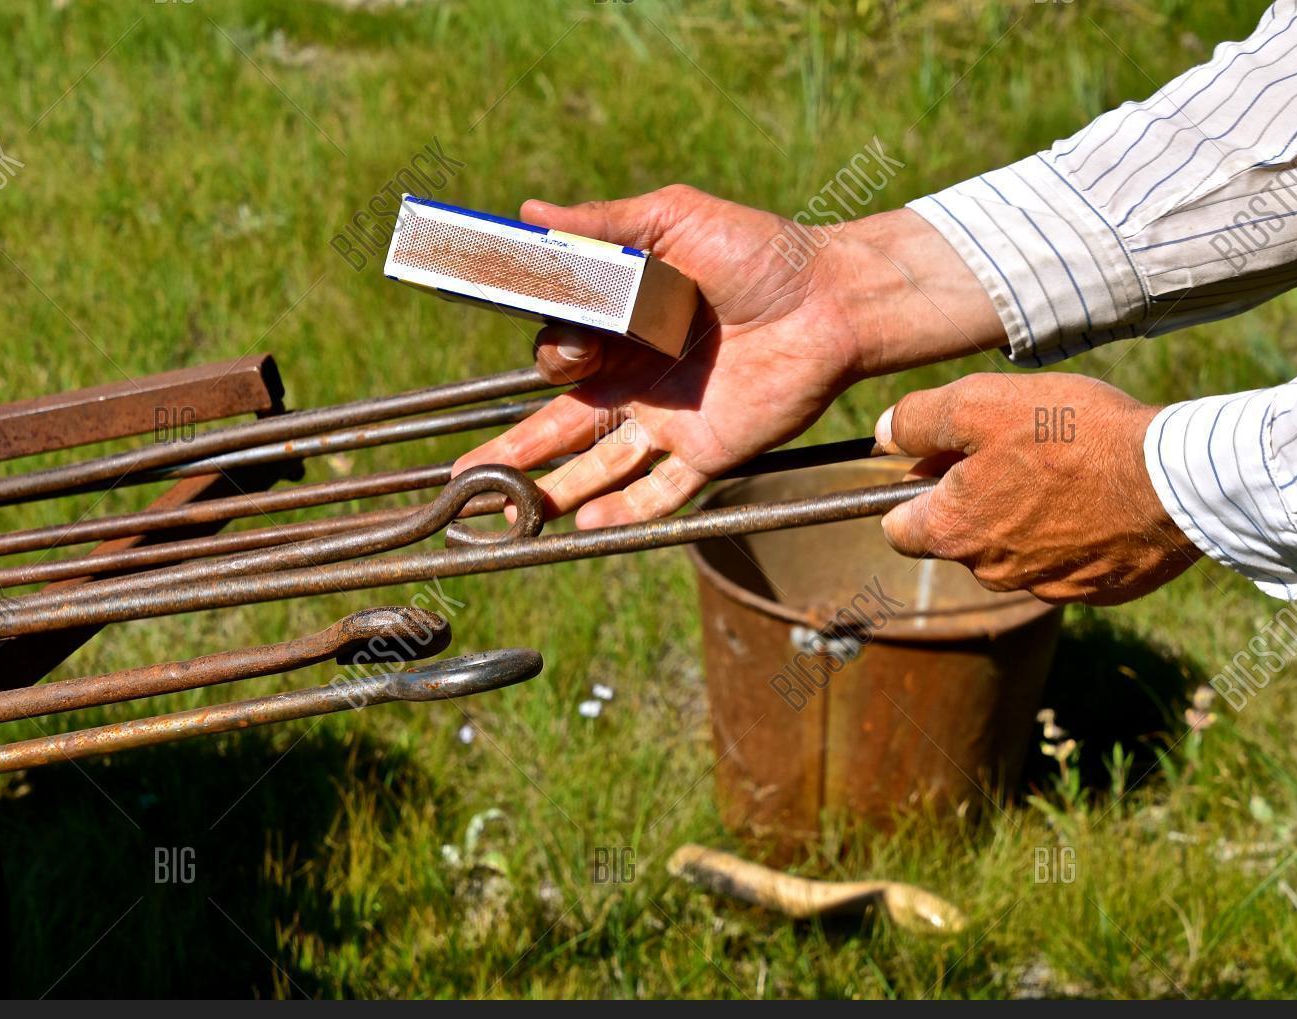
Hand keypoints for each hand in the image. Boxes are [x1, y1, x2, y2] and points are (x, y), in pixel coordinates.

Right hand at [454, 186, 1003, 526]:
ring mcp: (670, 421)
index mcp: (621, 329)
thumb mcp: (672, 220)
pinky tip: (585, 527)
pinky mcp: (709, 452)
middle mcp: (637, 382)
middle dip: (513, 452)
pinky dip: (623, 513)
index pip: (560, 360)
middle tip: (466, 476)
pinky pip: (660, 493)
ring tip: (512, 514)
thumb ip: (603, 225)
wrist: (831, 297)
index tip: (568, 349)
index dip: (551, 359)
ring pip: (598, 468)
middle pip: (561, 426)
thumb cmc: (757, 249)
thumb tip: (526, 213)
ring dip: (555, 492)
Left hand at [874, 372, 1200, 604]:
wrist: (1175, 480)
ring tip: (1063, 469)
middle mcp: (992, 572)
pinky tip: (1097, 498)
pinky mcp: (1095, 590)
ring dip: (1022, 515)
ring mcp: (1045, 586)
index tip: (935, 463)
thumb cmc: (1075, 435)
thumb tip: (883, 434)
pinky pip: (1066, 562)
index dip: (908, 491)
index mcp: (955, 531)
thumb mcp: (982, 403)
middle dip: (972, 498)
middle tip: (1013, 448)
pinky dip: (1071, 534)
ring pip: (1012, 550)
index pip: (897, 530)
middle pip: (959, 537)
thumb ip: (920, 420)